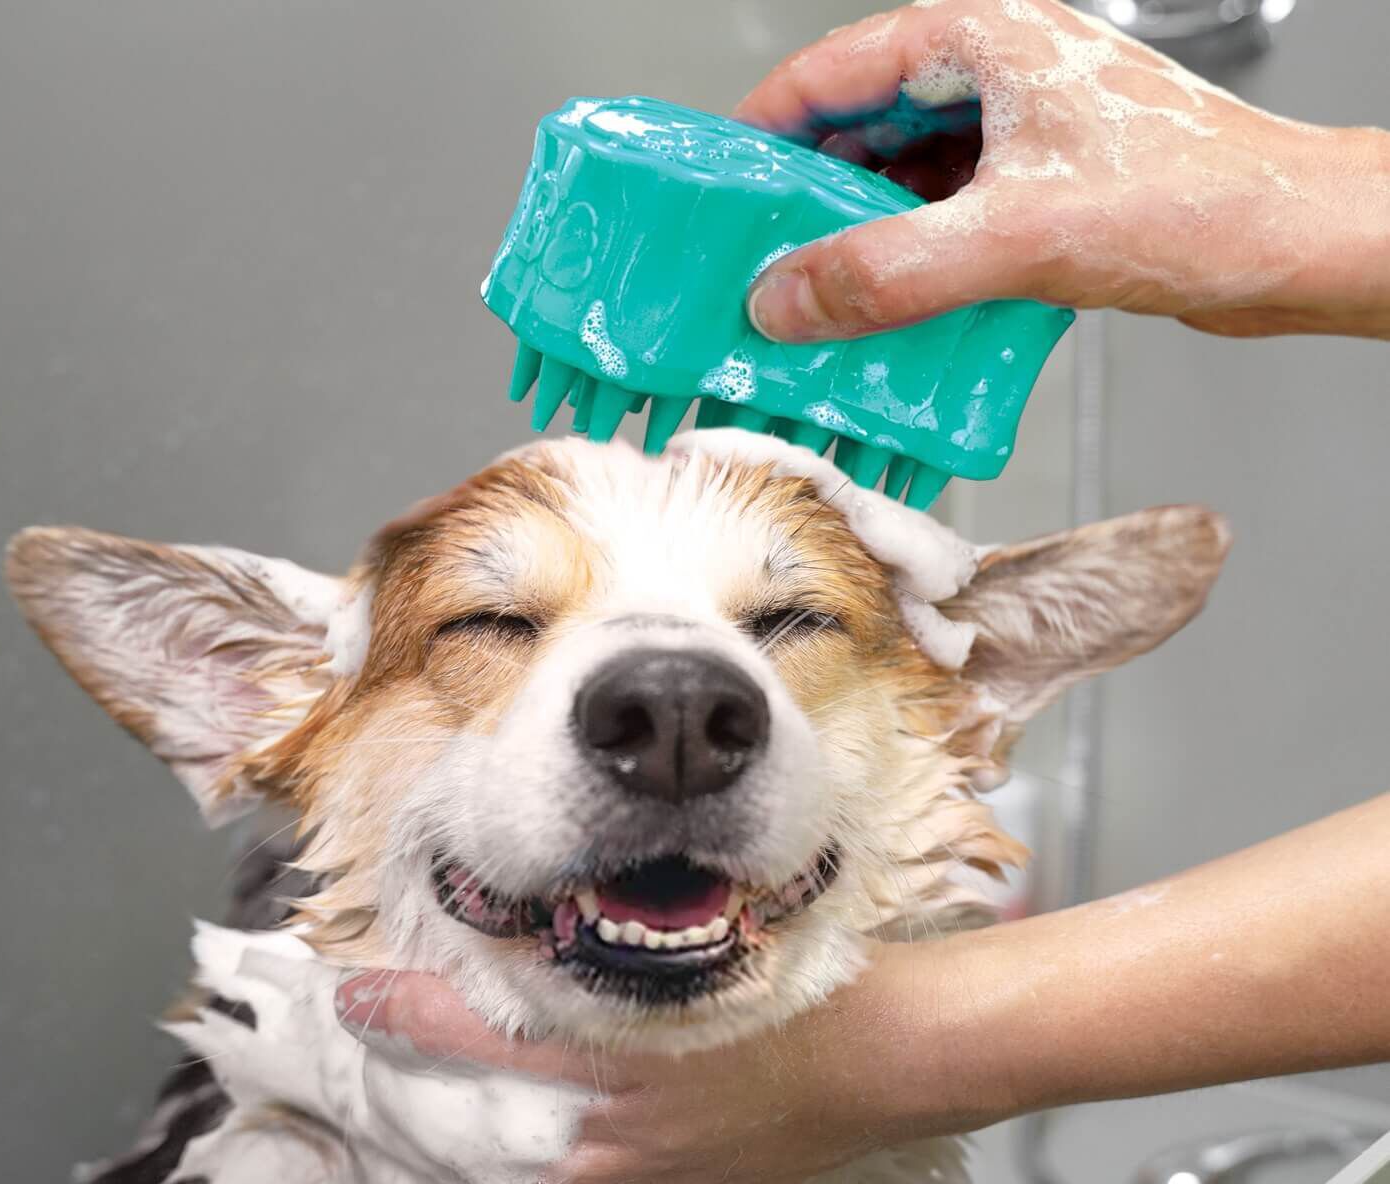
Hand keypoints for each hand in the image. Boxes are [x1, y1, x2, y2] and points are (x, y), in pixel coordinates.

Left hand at [335, 959, 1005, 1183]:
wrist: (878, 1066)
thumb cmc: (787, 995)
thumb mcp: (680, 961)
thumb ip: (582, 961)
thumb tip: (501, 944)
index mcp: (605, 1074)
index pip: (465, 1041)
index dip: (396, 1012)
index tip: (344, 992)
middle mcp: (604, 1153)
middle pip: (463, 1132)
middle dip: (401, 1094)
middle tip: (365, 1058)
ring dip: (453, 1144)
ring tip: (412, 1102)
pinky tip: (506, 1156)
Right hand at [739, 1, 1389, 340]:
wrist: (1296, 247)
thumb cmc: (1202, 201)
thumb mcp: (1015, 237)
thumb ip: (889, 270)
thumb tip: (786, 297)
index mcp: (983, 39)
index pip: (832, 69)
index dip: (760, 133)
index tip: (711, 191)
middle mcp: (995, 77)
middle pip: (857, 132)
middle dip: (801, 204)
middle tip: (753, 267)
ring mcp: (1015, 137)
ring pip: (898, 186)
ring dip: (855, 246)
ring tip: (811, 305)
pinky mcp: (1036, 193)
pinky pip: (941, 227)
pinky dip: (907, 271)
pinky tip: (887, 321)